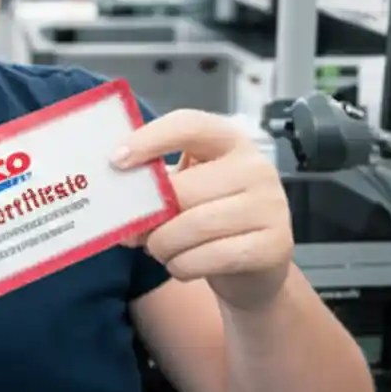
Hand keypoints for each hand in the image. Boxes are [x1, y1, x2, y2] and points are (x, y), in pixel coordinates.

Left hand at [114, 109, 292, 311]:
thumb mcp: (185, 193)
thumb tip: (116, 206)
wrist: (256, 266)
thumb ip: (155, 190)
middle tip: (137, 231)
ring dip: (164, 246)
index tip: (116, 160)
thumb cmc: (211, 219)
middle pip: (184, 188)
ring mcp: (271, 206)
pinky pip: (211, 256)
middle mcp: (256, 168)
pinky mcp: (275, 245)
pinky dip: (183, 266)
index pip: (189, 125)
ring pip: (194, 226)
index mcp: (230, 142)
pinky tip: (181, 265)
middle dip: (150, 217)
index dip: (151, 139)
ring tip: (160, 250)